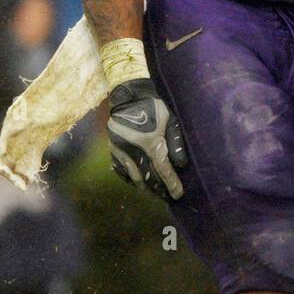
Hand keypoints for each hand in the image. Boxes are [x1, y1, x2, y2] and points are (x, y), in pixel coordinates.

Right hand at [107, 78, 188, 201]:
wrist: (129, 95)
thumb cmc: (155, 106)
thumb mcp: (171, 119)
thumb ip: (176, 142)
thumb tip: (181, 165)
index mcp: (150, 143)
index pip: (163, 170)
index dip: (171, 184)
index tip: (178, 195)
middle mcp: (132, 151)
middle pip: (147, 178)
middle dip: (158, 190)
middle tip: (168, 198)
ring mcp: (120, 152)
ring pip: (133, 177)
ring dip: (145, 187)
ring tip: (156, 193)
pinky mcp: (112, 150)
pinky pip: (121, 171)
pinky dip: (131, 179)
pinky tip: (140, 182)